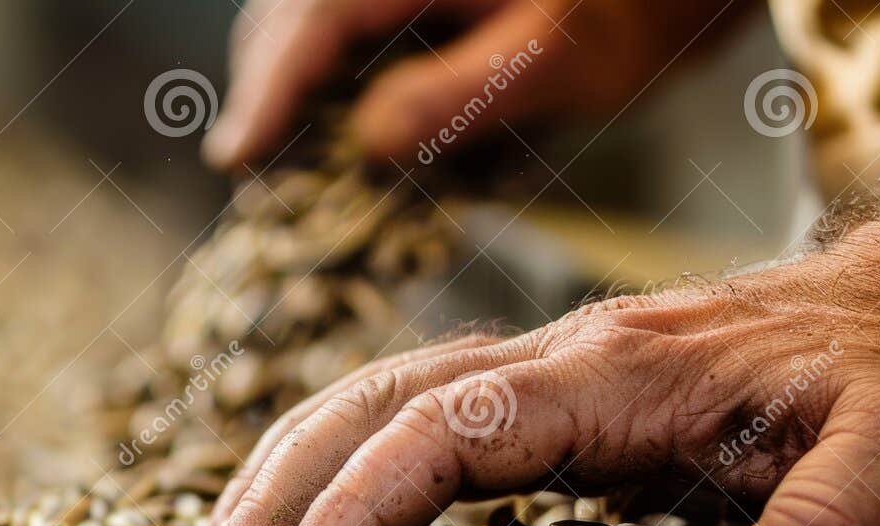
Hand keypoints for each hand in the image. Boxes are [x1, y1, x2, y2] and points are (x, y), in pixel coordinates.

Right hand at [189, 218, 879, 525]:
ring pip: (373, 395)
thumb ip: (839, 506)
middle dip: (282, 492)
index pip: (450, 427)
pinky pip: (409, 408)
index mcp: (612, 371)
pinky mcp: (543, 389)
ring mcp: (541, 366)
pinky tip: (302, 514)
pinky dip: (336, 458)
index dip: (364, 501)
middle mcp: (555, 358)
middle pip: (375, 400)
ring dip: (286, 471)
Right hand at [203, 0, 734, 167]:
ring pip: (315, 1)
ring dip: (299, 65)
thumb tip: (367, 141)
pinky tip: (349, 93)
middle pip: (294, 7)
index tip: (237, 155)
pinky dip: (338, 46)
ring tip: (287, 133)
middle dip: (271, 80)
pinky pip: (355, 4)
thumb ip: (454, 96)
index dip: (268, 92)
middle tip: (253, 156)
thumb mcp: (555, 59)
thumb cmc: (642, 0)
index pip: (310, 20)